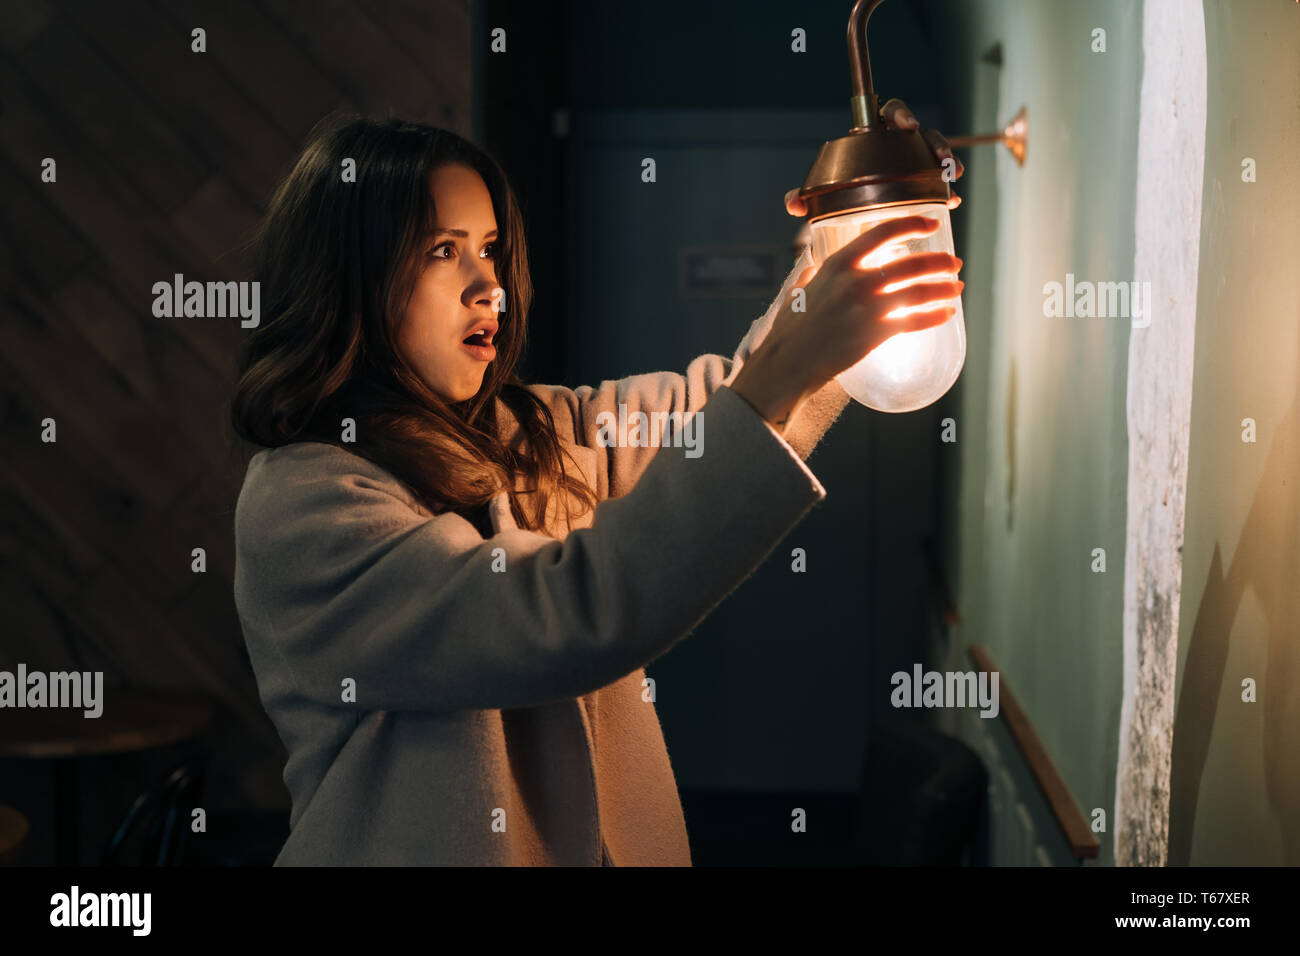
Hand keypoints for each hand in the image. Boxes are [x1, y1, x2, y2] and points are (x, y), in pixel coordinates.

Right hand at [732, 215, 962, 427]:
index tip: (931, 223)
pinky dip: (935, 316)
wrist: (789, 362)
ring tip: (957, 287)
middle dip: (940, 261)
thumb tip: (824, 264)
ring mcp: (869, 309)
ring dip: (944, 288)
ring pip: (919, 292)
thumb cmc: (793, 326)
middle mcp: (857, 282)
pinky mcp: (876, 335)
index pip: (884, 232)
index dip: (913, 224)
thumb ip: (819, 271)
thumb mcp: (803, 287)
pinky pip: (915, 322)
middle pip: (911, 263)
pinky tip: (947, 313)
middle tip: (954, 262)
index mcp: (839, 263)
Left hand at [783, 98, 964, 216]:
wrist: (848, 219)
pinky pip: (938, 181)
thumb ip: (803, 196)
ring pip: (934, 153)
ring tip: (952, 174)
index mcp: (873, 137)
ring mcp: (914, 163)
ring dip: (946, 159)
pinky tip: (952, 199)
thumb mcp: (818, 195)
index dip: (900, 113)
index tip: (907, 125)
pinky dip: (946, 188)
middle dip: (931, 138)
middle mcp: (897, 146)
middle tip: (937, 154)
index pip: (888, 113)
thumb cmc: (835, 195)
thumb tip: (794, 204)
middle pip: (919, 131)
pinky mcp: (923, 184)